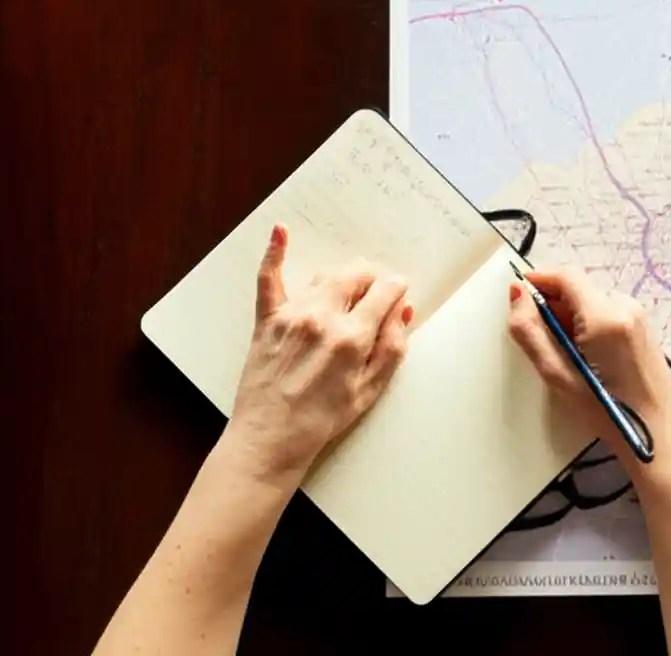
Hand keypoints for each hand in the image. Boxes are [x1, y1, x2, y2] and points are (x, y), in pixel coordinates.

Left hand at [224, 225, 412, 484]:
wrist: (269, 440)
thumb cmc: (320, 422)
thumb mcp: (370, 391)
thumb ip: (392, 348)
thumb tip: (403, 312)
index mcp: (351, 337)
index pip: (384, 292)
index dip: (397, 288)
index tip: (400, 291)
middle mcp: (321, 318)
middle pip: (356, 275)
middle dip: (373, 278)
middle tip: (377, 293)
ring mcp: (291, 316)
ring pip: (324, 277)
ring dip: (342, 280)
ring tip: (348, 296)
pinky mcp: (266, 320)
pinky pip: (269, 278)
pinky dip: (274, 253)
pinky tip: (280, 231)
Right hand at [506, 267, 670, 470]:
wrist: (659, 434)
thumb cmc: (607, 412)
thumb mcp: (557, 376)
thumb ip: (531, 332)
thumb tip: (518, 295)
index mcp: (605, 316)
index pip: (566, 275)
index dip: (538, 279)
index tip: (519, 296)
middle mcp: (625, 306)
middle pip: (578, 287)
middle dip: (554, 305)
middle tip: (543, 339)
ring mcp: (639, 315)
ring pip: (591, 300)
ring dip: (572, 316)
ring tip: (568, 355)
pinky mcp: (644, 327)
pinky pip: (607, 312)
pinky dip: (590, 324)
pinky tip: (589, 356)